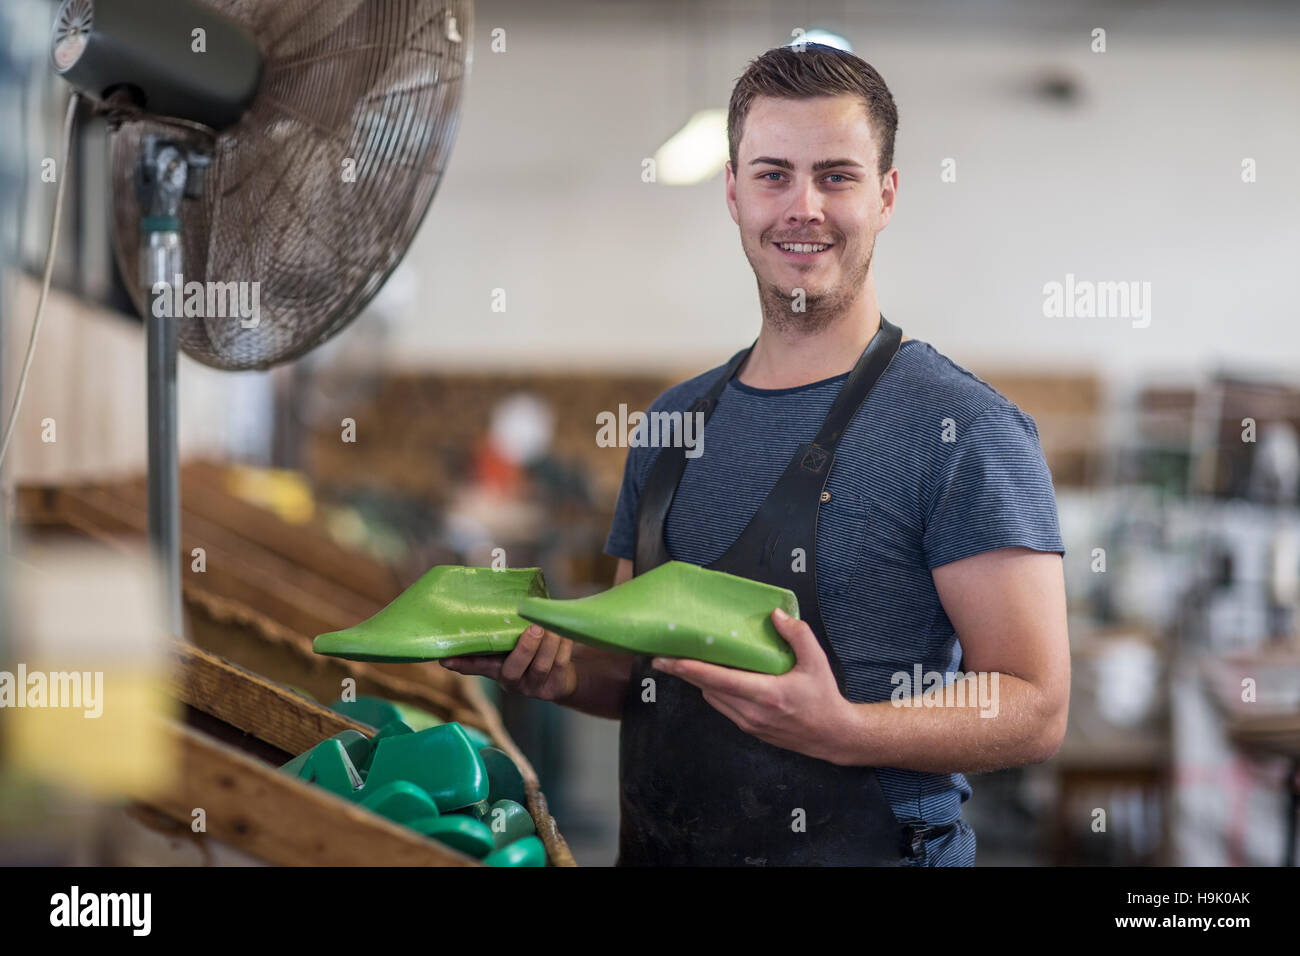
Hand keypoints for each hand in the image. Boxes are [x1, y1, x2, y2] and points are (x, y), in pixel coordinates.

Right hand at [439, 624, 577, 701]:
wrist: (559, 677)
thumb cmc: (531, 653)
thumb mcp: (513, 645)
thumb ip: (504, 631)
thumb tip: (495, 599)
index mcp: (495, 668)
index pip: (474, 666)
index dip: (460, 663)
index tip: (445, 659)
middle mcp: (510, 681)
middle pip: (512, 670)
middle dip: (525, 648)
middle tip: (533, 628)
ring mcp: (532, 687)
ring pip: (540, 667)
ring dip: (548, 645)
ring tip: (552, 627)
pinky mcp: (552, 688)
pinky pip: (559, 666)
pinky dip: (563, 647)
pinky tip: (564, 633)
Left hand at [651, 607, 855, 763]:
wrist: (832, 736)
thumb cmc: (824, 699)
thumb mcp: (817, 662)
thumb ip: (797, 634)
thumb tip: (775, 615)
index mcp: (767, 694)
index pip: (719, 680)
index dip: (691, 669)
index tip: (670, 659)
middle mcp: (753, 712)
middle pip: (707, 689)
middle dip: (682, 673)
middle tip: (661, 656)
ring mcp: (748, 723)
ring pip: (712, 699)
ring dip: (697, 682)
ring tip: (684, 662)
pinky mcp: (749, 728)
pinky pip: (722, 706)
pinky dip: (712, 690)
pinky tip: (711, 677)